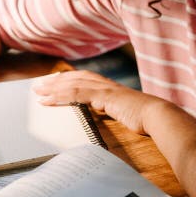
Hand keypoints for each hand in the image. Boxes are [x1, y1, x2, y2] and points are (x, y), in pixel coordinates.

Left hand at [33, 70, 166, 134]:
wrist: (158, 116)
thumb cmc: (147, 119)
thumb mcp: (128, 113)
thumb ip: (117, 110)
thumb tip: (109, 114)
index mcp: (112, 88)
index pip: (86, 79)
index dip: (69, 79)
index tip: (55, 82)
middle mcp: (107, 85)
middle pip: (77, 77)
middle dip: (57, 80)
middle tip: (39, 84)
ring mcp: (106, 89)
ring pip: (74, 84)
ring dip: (53, 87)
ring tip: (38, 91)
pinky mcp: (104, 96)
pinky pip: (77, 94)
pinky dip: (60, 96)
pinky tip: (48, 101)